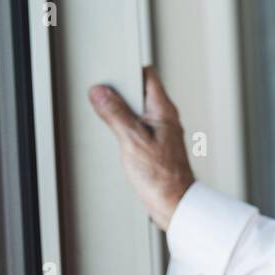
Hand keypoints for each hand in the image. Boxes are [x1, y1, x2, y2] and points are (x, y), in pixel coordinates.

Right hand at [88, 66, 194, 231]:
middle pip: (140, 92)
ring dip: (121, 111)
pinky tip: (115, 135)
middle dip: (120, 91)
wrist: (174, 203)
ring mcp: (161, 132)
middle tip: (102, 95)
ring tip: (106, 115)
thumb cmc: (161, 176)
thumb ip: (116, 114)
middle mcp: (165, 118)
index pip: (147, 76)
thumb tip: (100, 93)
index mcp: (164, 110)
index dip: (128, 70)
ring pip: (137, 111)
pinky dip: (124, 126)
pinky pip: (137, 127)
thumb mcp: (132, 140)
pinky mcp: (155, 146)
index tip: (109, 73)